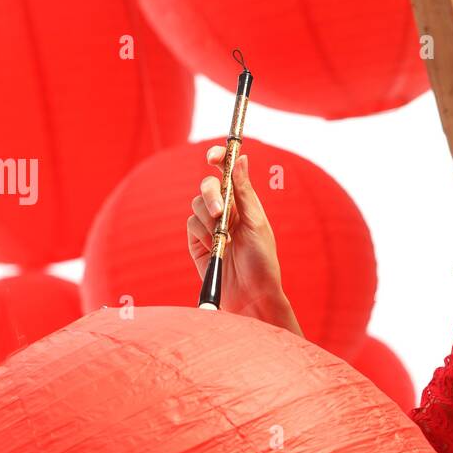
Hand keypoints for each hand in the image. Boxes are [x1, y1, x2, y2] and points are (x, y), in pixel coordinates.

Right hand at [187, 145, 294, 325]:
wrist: (250, 296)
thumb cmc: (262, 262)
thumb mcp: (256, 223)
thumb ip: (244, 191)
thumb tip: (241, 157)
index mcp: (244, 202)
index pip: (228, 172)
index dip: (219, 158)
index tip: (212, 156)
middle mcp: (226, 211)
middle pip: (207, 186)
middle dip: (210, 195)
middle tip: (220, 213)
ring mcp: (210, 226)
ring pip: (196, 205)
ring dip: (207, 219)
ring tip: (223, 240)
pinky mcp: (197, 242)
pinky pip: (191, 225)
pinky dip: (201, 234)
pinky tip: (214, 248)